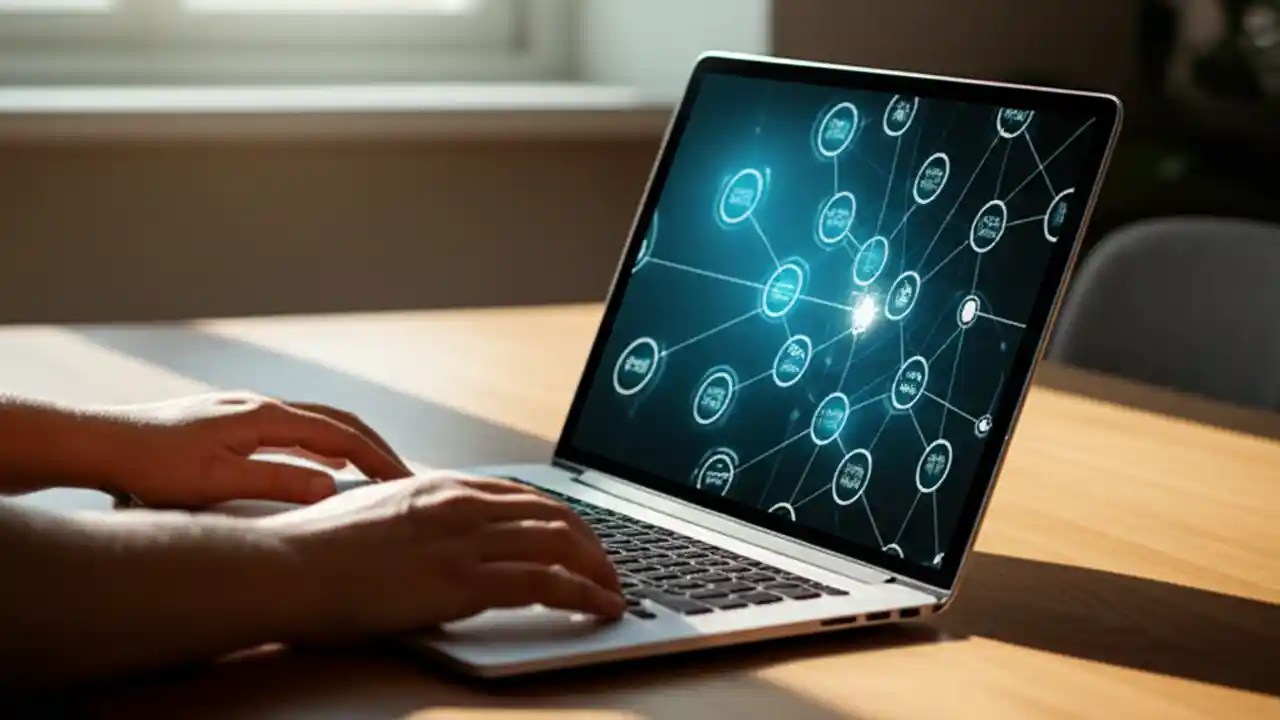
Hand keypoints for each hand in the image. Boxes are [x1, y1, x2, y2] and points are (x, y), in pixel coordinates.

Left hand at [95, 392, 410, 506]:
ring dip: (351, 445)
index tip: (407, 482)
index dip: (379, 459)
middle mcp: (262, 405)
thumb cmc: (155, 466)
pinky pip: (294, 428)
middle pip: (337, 421)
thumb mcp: (220, 482)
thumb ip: (280, 483)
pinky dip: (322, 445)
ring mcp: (246, 410)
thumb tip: (334, 488)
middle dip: (375, 447)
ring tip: (374, 471)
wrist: (102, 442)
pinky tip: (322, 463)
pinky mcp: (231, 421)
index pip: (342, 436)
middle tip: (403, 475)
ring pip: (315, 422)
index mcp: (267, 417)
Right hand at [262, 472, 625, 638]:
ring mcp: (466, 540)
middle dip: (592, 542)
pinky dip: (585, 593)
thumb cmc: (315, 552)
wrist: (285, 569)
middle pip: (554, 513)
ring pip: (561, 542)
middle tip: (608, 567)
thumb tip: (429, 539)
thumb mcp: (375, 518)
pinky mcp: (465, 580)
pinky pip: (547, 582)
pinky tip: (601, 606)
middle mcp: (462, 504)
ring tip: (614, 591)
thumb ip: (414, 522)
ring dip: (598, 569)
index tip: (578, 537)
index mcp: (442, 487)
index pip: (523, 494)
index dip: (562, 517)